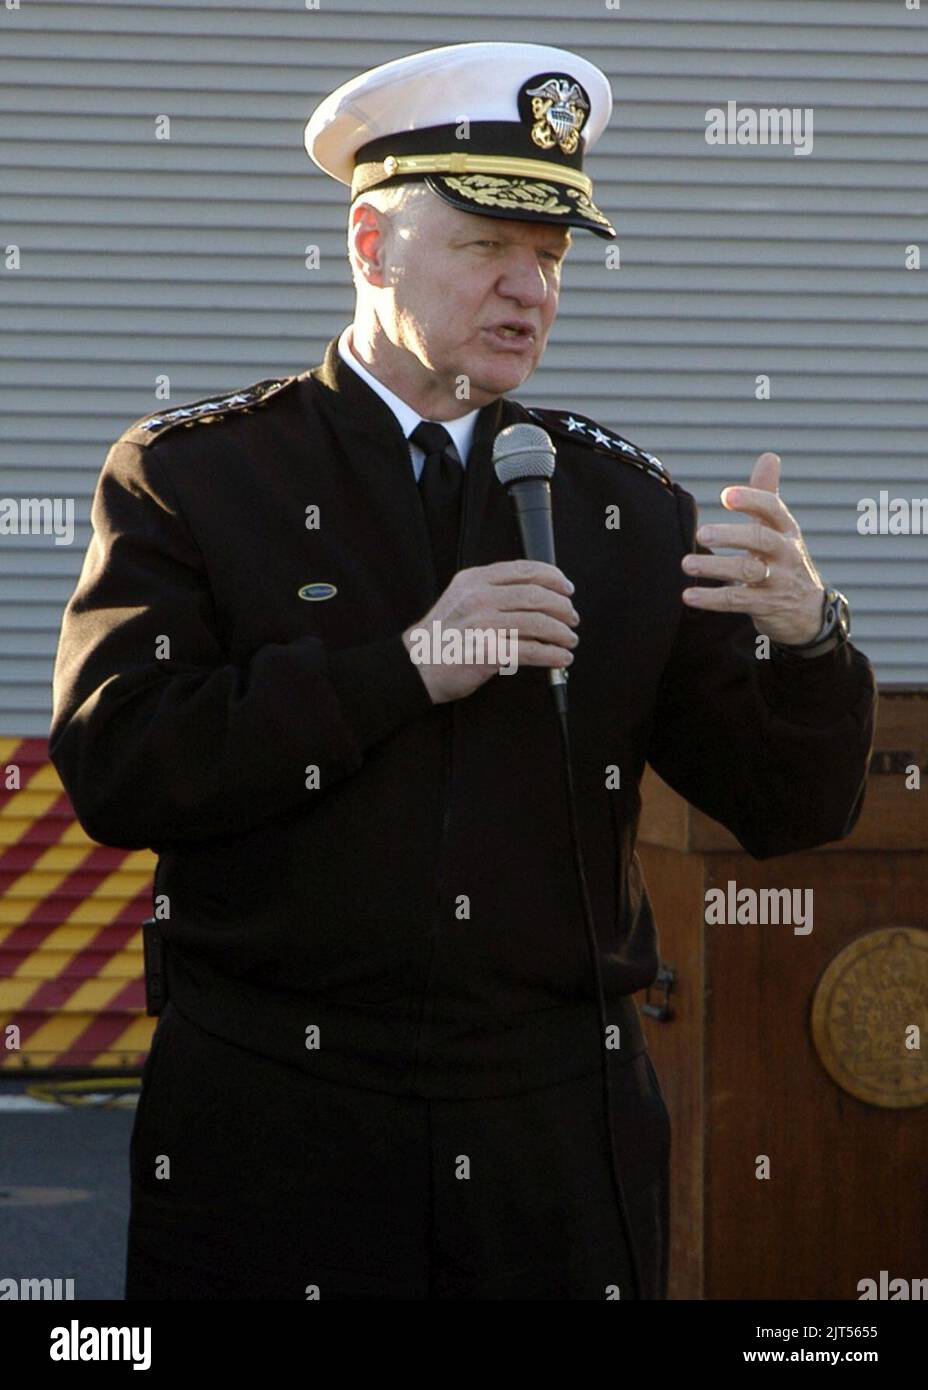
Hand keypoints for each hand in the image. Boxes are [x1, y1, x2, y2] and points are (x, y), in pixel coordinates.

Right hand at [401, 559, 579, 704]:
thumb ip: (493, 589)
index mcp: (474, 580)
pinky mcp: (487, 652)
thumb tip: (538, 592)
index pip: (524, 570)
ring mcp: (482, 625)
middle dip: (562, 607)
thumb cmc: (444, 635)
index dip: (554, 577)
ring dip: (561, 633)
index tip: (567, 588)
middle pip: (536, 596)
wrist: (416, 665)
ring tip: (569, 640)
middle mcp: (478, 598)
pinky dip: (551, 655)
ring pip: (537, 623)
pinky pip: (530, 651)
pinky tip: (560, 658)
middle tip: (572, 618)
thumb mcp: (461, 598)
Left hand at [680, 452, 825, 645]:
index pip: (772, 509)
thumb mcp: (780, 528)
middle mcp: (786, 553)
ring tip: (686, 564)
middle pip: (761, 540)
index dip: (751, 500)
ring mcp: (778, 581)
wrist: (808, 610)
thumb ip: (767, 494)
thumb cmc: (785, 560)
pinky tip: (688, 596)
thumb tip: (769, 456)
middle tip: (702, 533)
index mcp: (786, 529)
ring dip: (716, 567)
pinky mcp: (766, 605)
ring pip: (748, 571)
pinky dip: (712, 599)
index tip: (726, 496)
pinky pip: (737, 600)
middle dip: (732, 535)